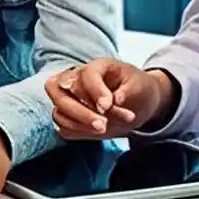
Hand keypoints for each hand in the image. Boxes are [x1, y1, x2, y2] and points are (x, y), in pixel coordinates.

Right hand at [44, 59, 173, 138]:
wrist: (138, 103)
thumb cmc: (138, 89)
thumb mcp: (139, 86)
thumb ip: (128, 91)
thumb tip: (115, 99)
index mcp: (97, 66)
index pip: (86, 74)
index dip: (95, 90)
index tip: (108, 106)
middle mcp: (77, 79)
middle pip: (60, 91)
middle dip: (81, 111)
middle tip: (103, 125)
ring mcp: (70, 98)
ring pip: (59, 111)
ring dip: (79, 123)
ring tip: (104, 129)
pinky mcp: (70, 116)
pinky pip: (62, 125)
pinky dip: (76, 130)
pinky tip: (94, 132)